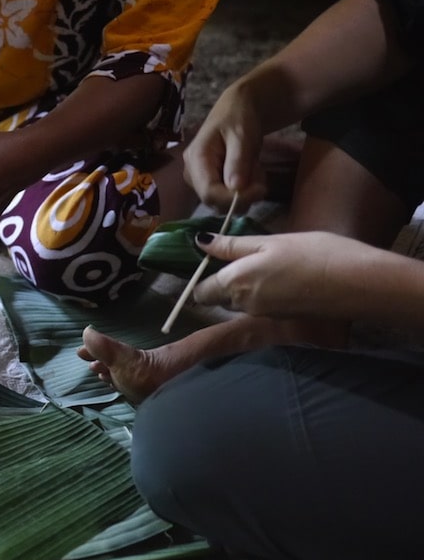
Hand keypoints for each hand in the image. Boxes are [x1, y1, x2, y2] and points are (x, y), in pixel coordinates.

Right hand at [182, 81, 267, 212]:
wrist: (237, 110)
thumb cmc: (239, 117)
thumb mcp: (242, 135)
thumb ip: (238, 161)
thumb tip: (235, 188)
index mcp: (195, 158)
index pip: (209, 192)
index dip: (234, 199)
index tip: (261, 190)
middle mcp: (192, 173)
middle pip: (214, 201)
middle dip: (242, 195)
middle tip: (261, 175)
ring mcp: (199, 180)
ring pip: (222, 202)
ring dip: (245, 192)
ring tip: (255, 169)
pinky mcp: (209, 183)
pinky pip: (226, 197)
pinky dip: (243, 190)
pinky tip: (248, 172)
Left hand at [192, 231, 374, 318]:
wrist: (359, 283)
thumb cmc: (313, 254)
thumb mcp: (269, 242)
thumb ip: (231, 246)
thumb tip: (199, 242)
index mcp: (235, 284)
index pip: (201, 291)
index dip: (202, 276)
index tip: (212, 259)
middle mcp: (244, 305)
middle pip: (219, 298)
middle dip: (221, 283)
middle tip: (239, 258)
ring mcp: (265, 314)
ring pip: (240, 303)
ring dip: (243, 288)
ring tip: (264, 263)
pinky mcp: (283, 317)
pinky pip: (260, 306)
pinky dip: (262, 294)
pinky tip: (281, 276)